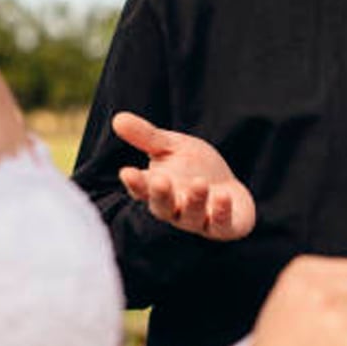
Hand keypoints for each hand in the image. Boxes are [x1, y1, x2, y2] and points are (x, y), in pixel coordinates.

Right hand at [113, 111, 254, 240]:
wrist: (228, 189)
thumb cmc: (194, 168)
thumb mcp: (171, 146)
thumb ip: (146, 136)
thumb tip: (117, 118)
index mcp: (158, 190)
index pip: (142, 189)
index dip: (135, 183)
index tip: (126, 172)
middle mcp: (175, 209)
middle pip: (163, 207)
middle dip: (161, 195)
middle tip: (160, 180)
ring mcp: (198, 220)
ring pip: (192, 216)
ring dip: (195, 200)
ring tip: (200, 182)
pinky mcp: (223, 227)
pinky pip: (221, 224)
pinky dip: (221, 211)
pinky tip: (223, 196)